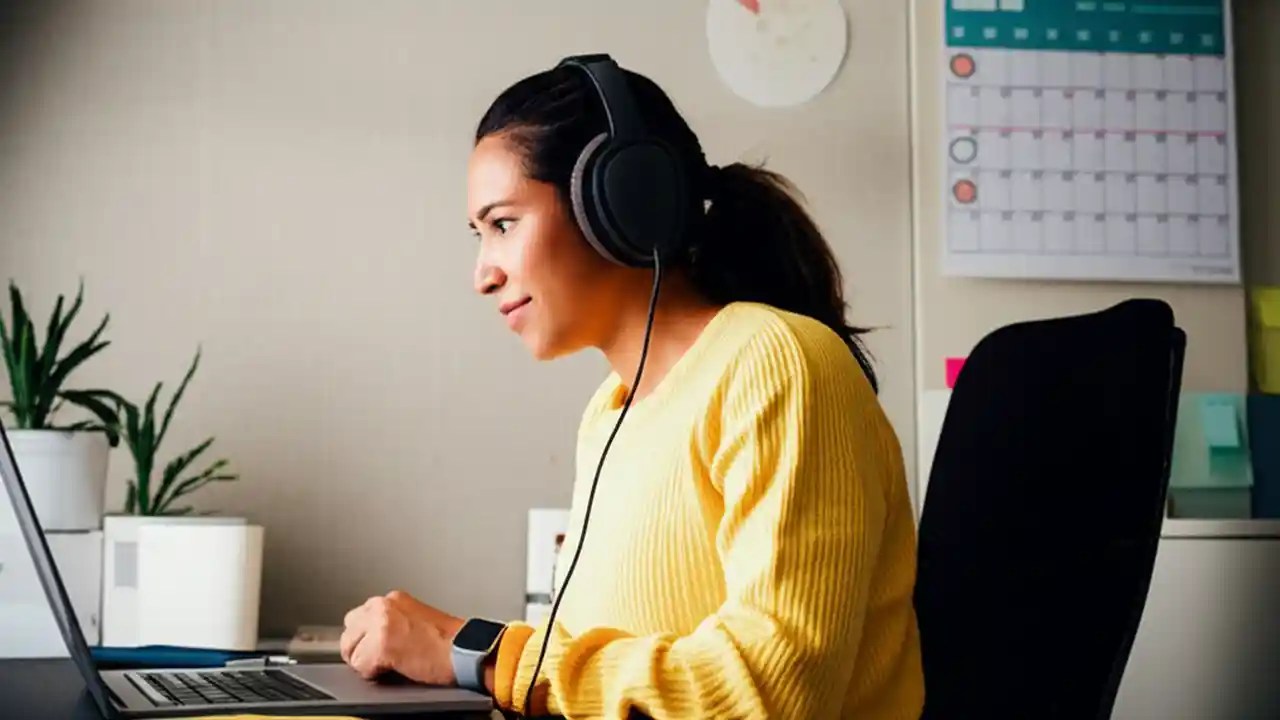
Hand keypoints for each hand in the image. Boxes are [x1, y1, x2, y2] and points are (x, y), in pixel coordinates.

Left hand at [340, 590, 463, 685]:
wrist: (466, 650)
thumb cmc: (451, 641)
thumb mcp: (418, 620)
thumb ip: (392, 621)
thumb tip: (372, 637)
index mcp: (394, 599)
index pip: (359, 617)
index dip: (367, 637)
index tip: (380, 647)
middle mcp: (384, 605)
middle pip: (349, 631)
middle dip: (360, 647)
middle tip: (382, 658)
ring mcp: (381, 623)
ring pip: (350, 649)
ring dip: (366, 661)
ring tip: (391, 663)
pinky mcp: (382, 644)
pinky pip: (360, 666)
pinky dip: (374, 673)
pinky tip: (395, 668)